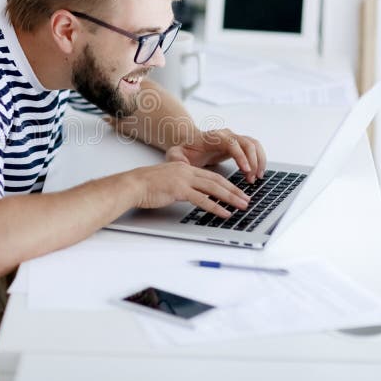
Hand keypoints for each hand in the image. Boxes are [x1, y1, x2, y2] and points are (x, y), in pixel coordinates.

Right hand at [128, 162, 250, 218]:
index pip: (212, 175)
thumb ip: (181, 184)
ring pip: (213, 188)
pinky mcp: (179, 190)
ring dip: (230, 198)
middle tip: (246, 199)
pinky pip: (202, 199)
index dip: (227, 184)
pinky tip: (224, 213)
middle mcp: (187, 171)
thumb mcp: (167, 180)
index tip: (237, 192)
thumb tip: (191, 193)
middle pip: (217, 180)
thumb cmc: (146, 185)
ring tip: (241, 206)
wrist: (134, 184)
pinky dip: (215, 207)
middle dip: (234, 191)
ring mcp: (183, 180)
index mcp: (185, 167)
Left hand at [165, 128, 266, 182]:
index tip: (246, 170)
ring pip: (254, 144)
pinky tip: (258, 173)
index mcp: (212, 137)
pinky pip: (255, 148)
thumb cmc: (184, 150)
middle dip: (252, 161)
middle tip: (251, 179)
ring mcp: (234, 138)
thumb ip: (176, 157)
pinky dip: (259, 159)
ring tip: (256, 177)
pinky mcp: (239, 144)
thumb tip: (180, 161)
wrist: (189, 143)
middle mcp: (226, 134)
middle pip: (246, 143)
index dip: (240, 155)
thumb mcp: (175, 154)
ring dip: (259, 160)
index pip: (231, 143)